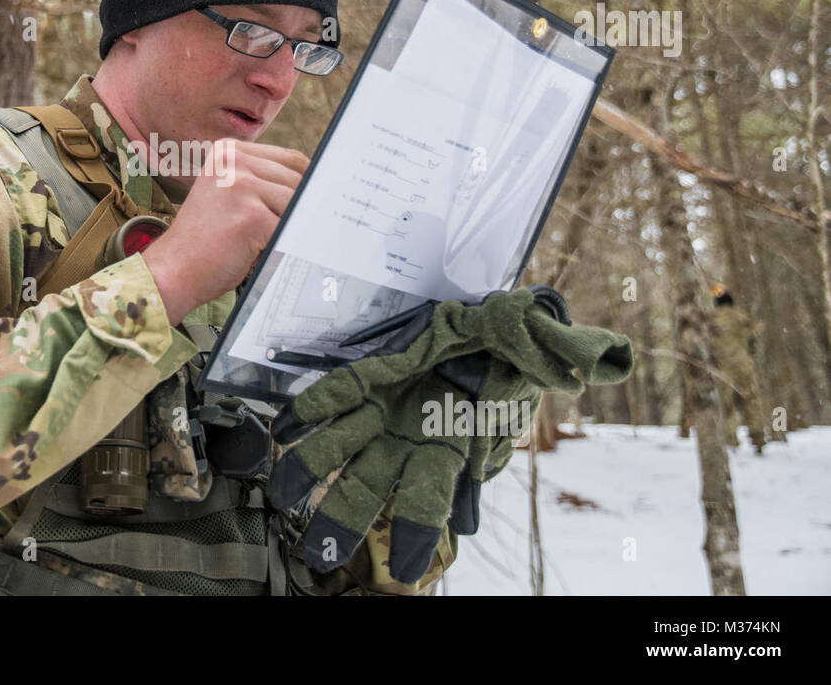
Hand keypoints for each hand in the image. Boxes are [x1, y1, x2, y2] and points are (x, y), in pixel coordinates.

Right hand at [142, 139, 308, 324]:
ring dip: (288, 227)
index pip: (290, 158)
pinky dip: (283, 244)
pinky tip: (260, 253)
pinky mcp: (250, 214)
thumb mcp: (231, 196)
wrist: (173, 270)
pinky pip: (289, 228)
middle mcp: (232, 161)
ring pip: (296, 204)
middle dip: (299, 208)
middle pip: (297, 179)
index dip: (307, 182)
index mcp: (228, 151)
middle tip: (285, 231)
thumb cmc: (207, 240)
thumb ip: (264, 182)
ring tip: (264, 242)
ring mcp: (240, 185)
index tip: (313, 201)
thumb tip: (320, 186)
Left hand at [268, 286, 633, 579]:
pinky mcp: (370, 376)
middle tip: (318, 555)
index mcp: (454, 444)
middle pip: (371, 487)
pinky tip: (283, 422)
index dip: (421, 532)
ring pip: (340, 447)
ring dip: (309, 469)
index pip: (434, 499)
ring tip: (280, 491)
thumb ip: (569, 355)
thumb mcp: (551, 348)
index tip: (410, 569)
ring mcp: (386, 409)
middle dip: (344, 520)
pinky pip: (335, 394)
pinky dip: (309, 408)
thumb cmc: (522, 342)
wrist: (493, 317)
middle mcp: (412, 436)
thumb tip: (606, 358)